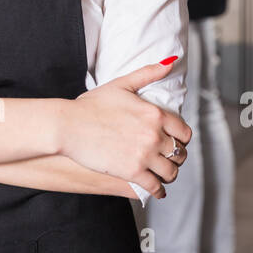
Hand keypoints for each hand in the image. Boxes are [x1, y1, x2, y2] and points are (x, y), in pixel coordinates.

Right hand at [58, 59, 191, 199]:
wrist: (68, 125)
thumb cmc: (91, 104)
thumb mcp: (122, 84)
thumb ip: (148, 73)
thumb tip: (170, 61)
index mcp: (154, 114)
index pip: (184, 132)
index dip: (182, 139)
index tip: (176, 142)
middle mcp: (154, 135)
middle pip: (180, 153)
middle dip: (177, 157)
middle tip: (169, 159)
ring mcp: (144, 155)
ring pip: (171, 172)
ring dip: (169, 174)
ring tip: (163, 174)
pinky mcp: (131, 172)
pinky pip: (155, 186)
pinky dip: (158, 190)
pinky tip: (156, 190)